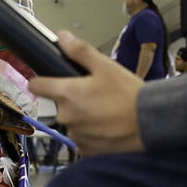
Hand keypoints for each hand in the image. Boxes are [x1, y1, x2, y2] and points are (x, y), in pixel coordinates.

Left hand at [28, 31, 146, 154]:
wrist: (150, 123)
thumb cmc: (129, 95)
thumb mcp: (106, 66)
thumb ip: (80, 51)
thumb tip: (62, 38)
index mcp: (67, 94)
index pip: (36, 85)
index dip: (41, 80)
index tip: (48, 79)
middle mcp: (66, 116)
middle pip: (58, 103)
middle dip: (71, 97)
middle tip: (94, 93)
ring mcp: (75, 134)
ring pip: (71, 120)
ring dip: (81, 115)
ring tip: (104, 109)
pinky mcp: (86, 148)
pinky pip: (81, 137)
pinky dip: (90, 131)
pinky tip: (106, 124)